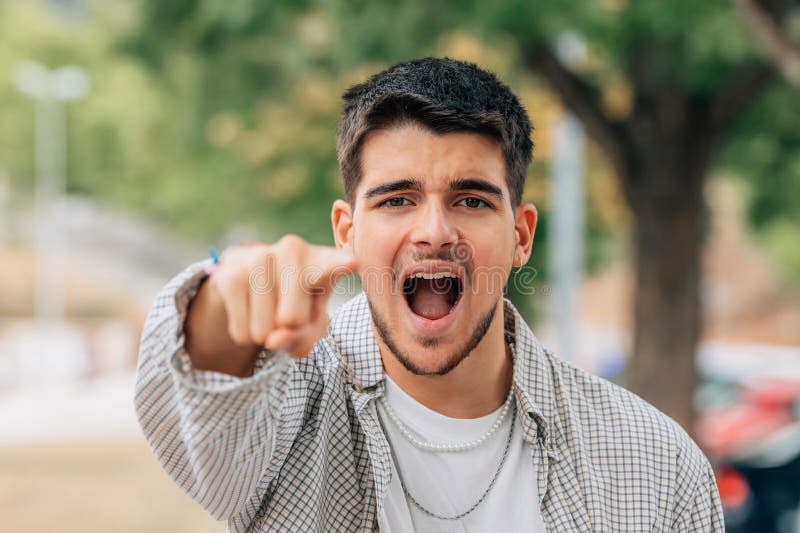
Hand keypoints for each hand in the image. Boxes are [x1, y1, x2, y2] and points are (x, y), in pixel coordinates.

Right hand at [209, 235, 356, 358]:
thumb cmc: (294, 306)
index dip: (341, 265)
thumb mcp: (309, 326)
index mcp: (325, 261)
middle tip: (289, 313)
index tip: (352, 262)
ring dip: (265, 334)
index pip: (335, 264)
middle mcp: (294, 249)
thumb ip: (302, 338)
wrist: (252, 286)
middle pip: (293, 318)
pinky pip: (242, 330)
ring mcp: (259, 255)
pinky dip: (245, 335)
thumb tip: (273, 339)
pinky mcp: (229, 271)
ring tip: (268, 311)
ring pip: (264, 328)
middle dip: (290, 329)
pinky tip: (249, 314)